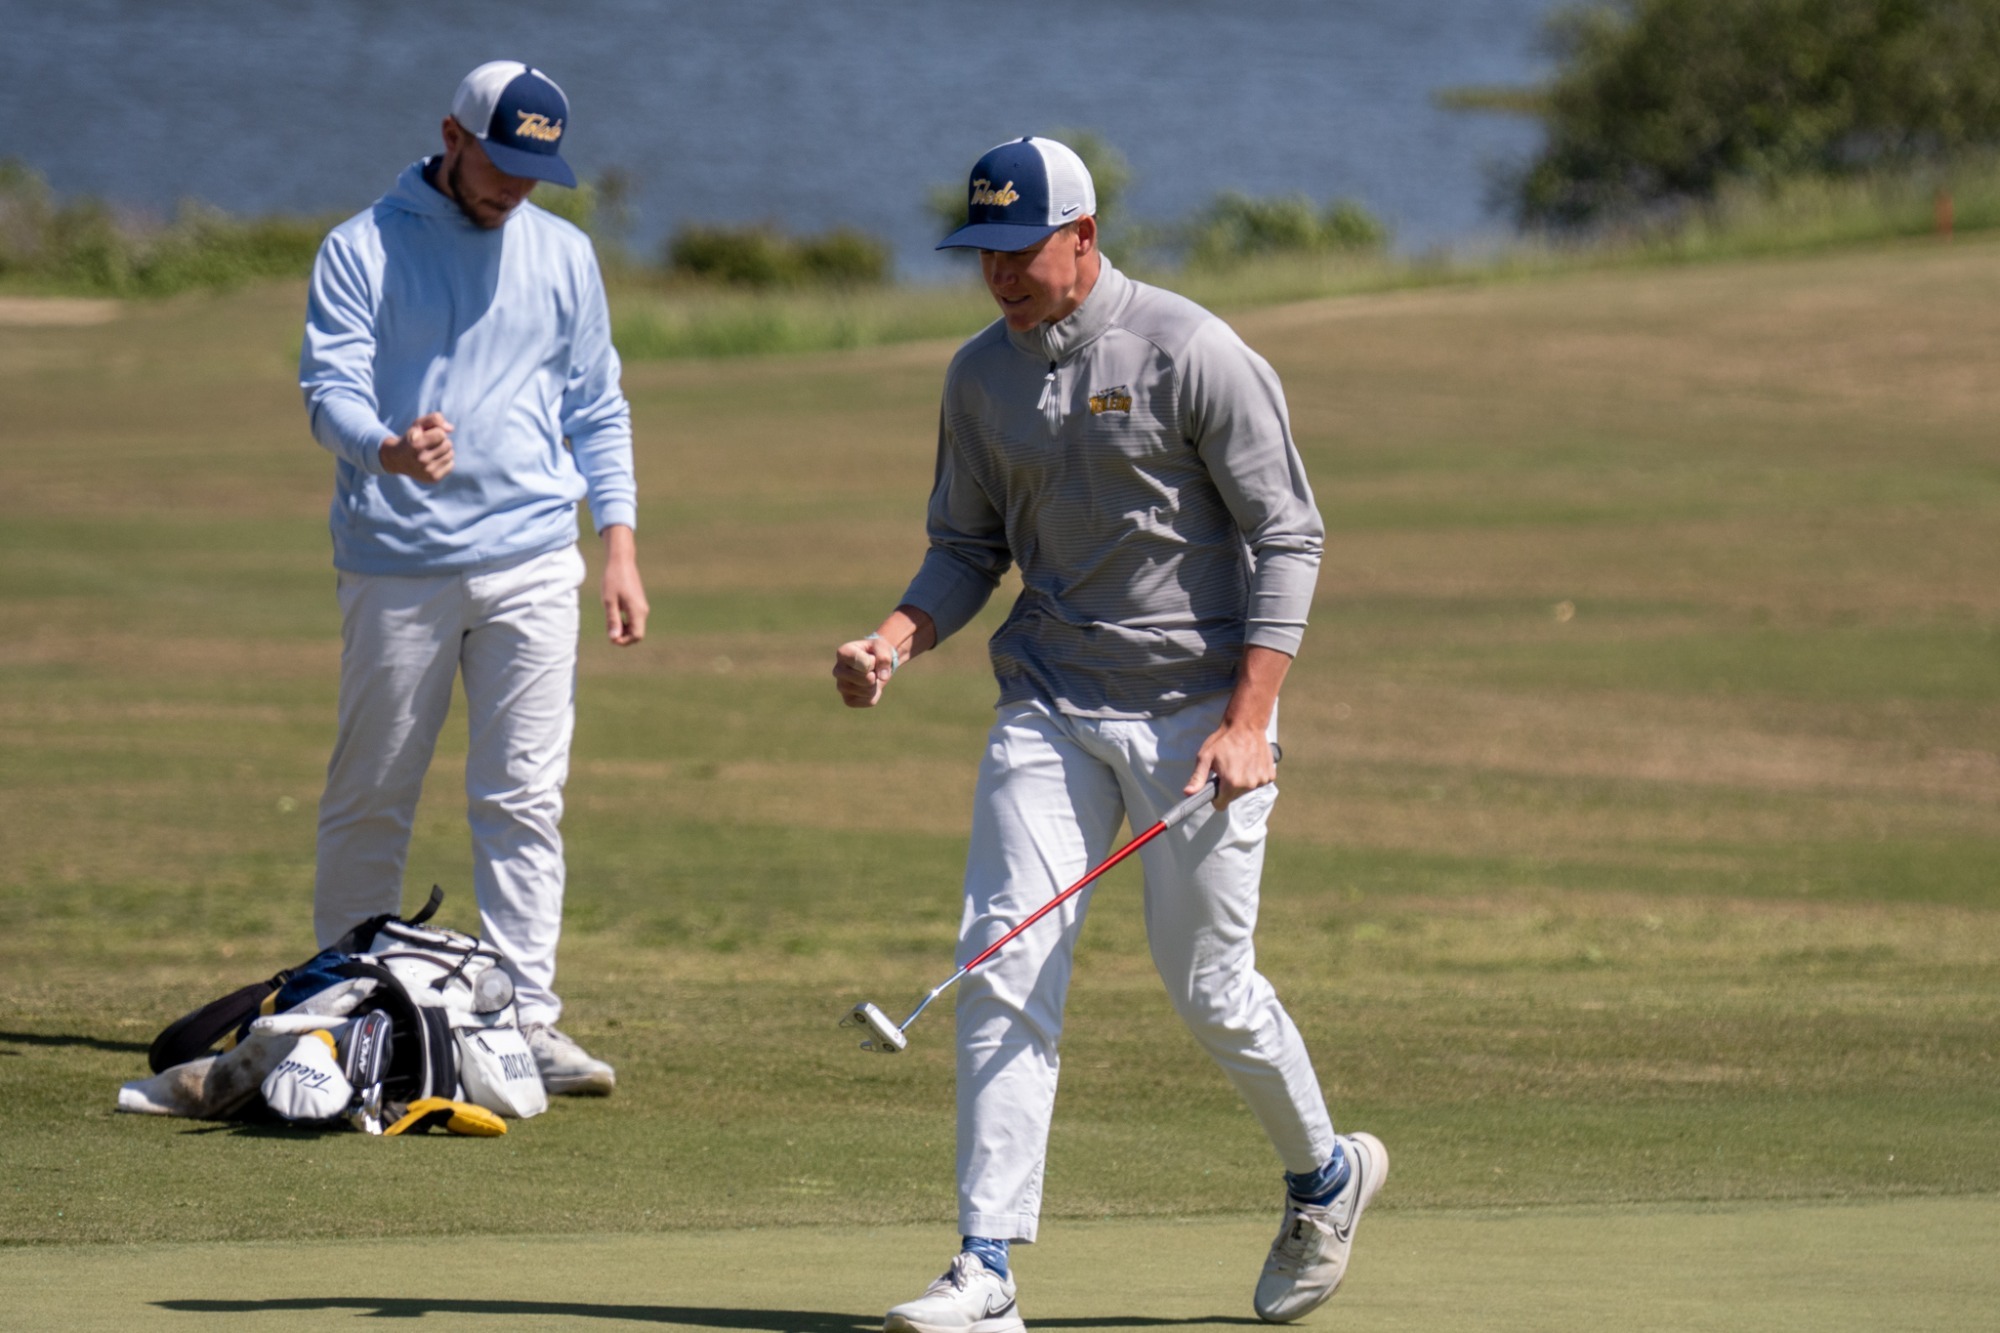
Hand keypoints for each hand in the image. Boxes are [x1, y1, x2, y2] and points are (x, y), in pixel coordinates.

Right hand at [379, 413, 454, 481]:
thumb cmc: (412, 438)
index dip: (437, 432)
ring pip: (451, 454)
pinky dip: (445, 461)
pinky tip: (433, 461)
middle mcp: (421, 460)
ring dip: (443, 451)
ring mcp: (427, 471)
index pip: (441, 434)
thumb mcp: (418, 424)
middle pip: (448, 444)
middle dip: (441, 441)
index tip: (427, 435)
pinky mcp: (433, 478)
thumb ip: (435, 419)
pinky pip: (451, 465)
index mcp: (416, 445)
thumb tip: (451, 429)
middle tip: (428, 444)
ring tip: (430, 452)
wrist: (398, 460)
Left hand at [600, 526, 647, 645]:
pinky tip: (615, 616)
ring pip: (636, 627)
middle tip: (609, 632)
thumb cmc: (613, 579)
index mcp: (637, 610)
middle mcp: (643, 610)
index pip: (637, 635)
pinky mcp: (639, 603)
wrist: (621, 561)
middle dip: (624, 637)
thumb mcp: (609, 601)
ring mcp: (642, 606)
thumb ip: (612, 620)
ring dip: (624, 630)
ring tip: (610, 623)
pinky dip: (626, 623)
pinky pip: (635, 619)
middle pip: (638, 634)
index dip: (624, 641)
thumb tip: (614, 638)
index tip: (610, 637)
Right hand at [832, 637, 894, 707]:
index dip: (873, 662)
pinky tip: (869, 685)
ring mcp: (841, 687)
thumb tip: (882, 677)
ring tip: (870, 675)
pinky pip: (870, 701)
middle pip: (866, 679)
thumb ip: (884, 657)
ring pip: (868, 691)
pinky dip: (875, 694)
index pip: (864, 664)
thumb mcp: (882, 647)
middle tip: (871, 668)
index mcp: (843, 653)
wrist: (873, 663)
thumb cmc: (875, 652)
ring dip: (875, 684)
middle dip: (875, 674)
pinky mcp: (848, 700)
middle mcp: (837, 671)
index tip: (870, 657)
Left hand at [1186, 721, 1277, 809]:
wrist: (1246, 724)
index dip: (1215, 797)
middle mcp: (1248, 784)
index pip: (1221, 805)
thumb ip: (1197, 778)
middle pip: (1233, 797)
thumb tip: (1187, 793)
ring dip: (1242, 781)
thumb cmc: (1223, 740)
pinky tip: (1250, 762)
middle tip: (1227, 768)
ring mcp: (1261, 780)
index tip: (1216, 786)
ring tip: (1239, 763)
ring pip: (1246, 790)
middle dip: (1229, 787)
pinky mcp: (1270, 775)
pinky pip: (1259, 782)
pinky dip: (1254, 776)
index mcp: (1232, 783)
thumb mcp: (1205, 757)